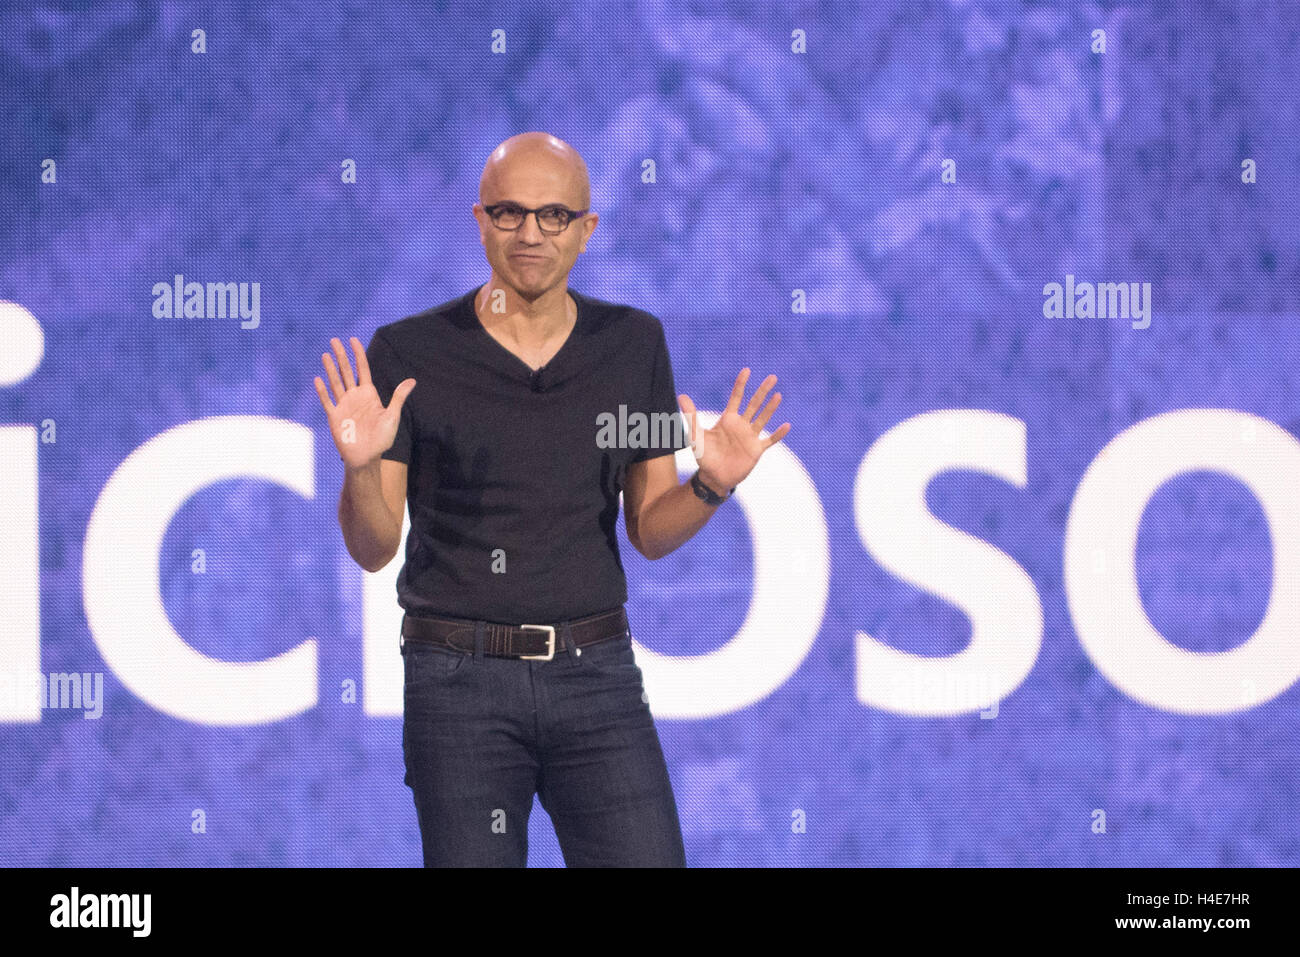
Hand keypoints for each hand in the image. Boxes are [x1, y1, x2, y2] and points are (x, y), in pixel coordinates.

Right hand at [314, 336, 415, 469]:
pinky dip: (323, 391)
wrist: (367, 457)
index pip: (362, 369)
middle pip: (347, 372)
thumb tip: (412, 381)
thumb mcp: (392, 416)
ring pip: (336, 383)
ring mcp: (344, 405)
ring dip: (330, 369)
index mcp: (369, 394)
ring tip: (326, 354)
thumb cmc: (382, 439)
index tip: (353, 340)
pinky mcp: (334, 416)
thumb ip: (398, 397)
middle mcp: (355, 397)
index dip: (358, 354)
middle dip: (341, 356)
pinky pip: (327, 401)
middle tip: (335, 340)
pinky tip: (318, 379)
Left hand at [677, 367, 790, 492]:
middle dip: (763, 391)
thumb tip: (681, 396)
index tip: (747, 370)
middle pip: (754, 404)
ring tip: (778, 395)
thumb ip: (691, 416)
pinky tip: (786, 425)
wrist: (713, 478)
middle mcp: (741, 426)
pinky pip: (770, 440)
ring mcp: (750, 437)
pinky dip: (778, 434)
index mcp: (728, 420)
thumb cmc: (704, 457)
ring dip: (770, 408)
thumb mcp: (696, 435)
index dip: (741, 384)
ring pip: (763, 419)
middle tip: (772, 377)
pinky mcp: (756, 450)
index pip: (736, 397)